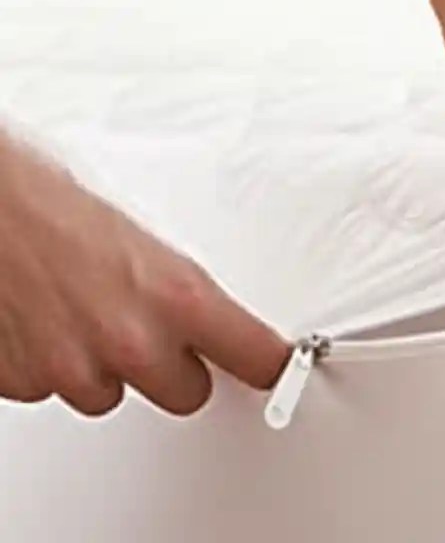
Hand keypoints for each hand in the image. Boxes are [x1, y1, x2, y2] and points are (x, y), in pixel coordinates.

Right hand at [0, 131, 288, 415]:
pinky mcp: (20, 380)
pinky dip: (47, 361)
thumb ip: (184, 282)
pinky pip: (50, 389)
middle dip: (176, 366)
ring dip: (104, 364)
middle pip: (188, 394)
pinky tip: (40, 314)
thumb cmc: (45, 191)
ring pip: (112, 395)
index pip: (257, 358)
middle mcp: (130, 342)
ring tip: (81, 305)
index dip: (267, 362)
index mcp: (176, 296)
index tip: (278, 366)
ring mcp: (72, 367)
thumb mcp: (143, 227)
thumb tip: (215, 309)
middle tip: (152, 324)